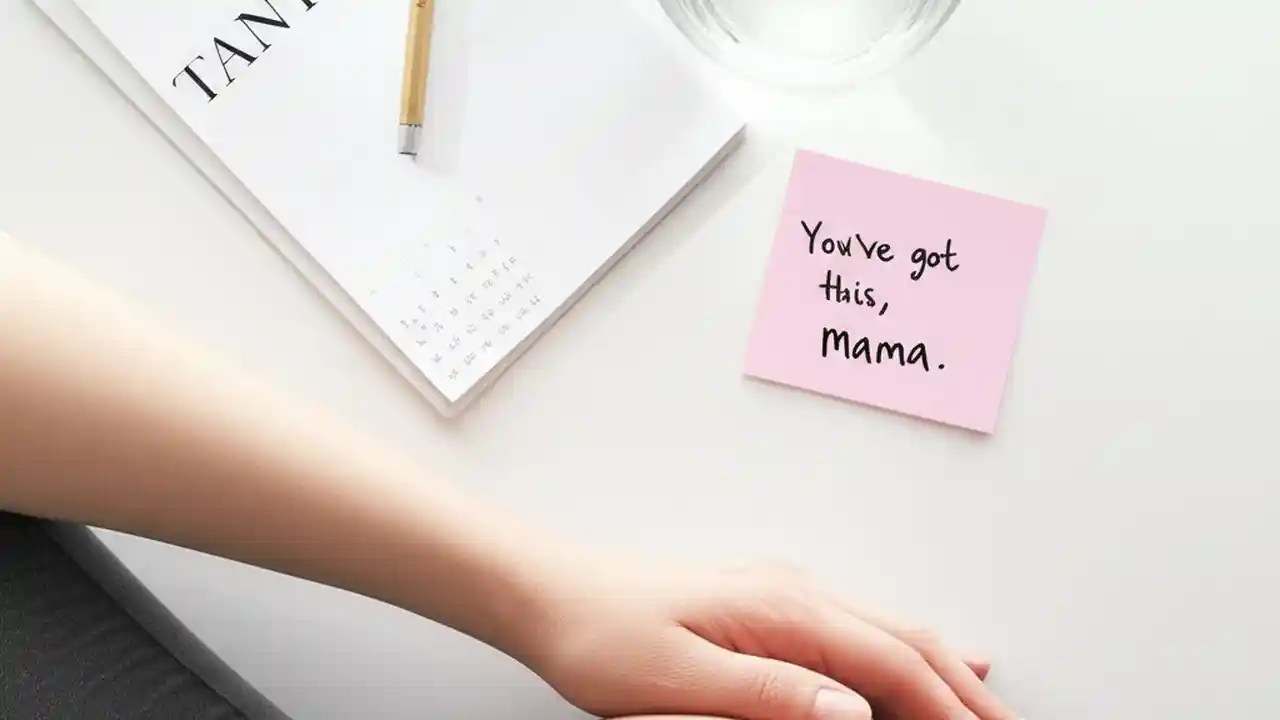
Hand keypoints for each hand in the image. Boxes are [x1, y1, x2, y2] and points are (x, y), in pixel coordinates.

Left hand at [530, 562, 1017, 719]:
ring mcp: (787, 597)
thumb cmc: (602, 632)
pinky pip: (864, 633)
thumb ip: (770, 693)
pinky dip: (909, 660)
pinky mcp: (774, 611)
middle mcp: (795, 594)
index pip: (891, 663)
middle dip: (967, 694)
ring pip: (893, 636)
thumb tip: (852, 711)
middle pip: (910, 643)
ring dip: (945, 678)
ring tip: (986, 713)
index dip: (947, 709)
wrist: (554, 593)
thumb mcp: (677, 680)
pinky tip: (931, 667)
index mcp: (782, 610)